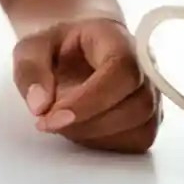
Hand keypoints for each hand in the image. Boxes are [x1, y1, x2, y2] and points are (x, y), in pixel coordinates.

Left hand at [12, 18, 160, 153]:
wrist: (75, 52)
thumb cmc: (58, 48)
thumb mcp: (31, 48)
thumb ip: (30, 70)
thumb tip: (40, 106)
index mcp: (117, 40)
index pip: (121, 71)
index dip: (91, 99)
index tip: (55, 115)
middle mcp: (145, 68)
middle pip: (137, 105)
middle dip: (88, 123)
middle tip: (49, 122)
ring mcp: (152, 95)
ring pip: (140, 128)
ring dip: (95, 135)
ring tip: (62, 123)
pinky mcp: (148, 119)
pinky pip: (137, 141)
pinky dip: (105, 143)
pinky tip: (80, 129)